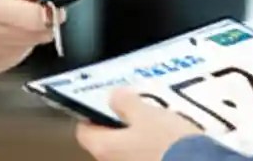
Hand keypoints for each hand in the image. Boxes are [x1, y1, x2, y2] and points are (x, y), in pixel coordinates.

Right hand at [0, 0, 74, 77]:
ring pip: (30, 48)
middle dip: (42, 21)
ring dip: (28, 35)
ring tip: (6, 22)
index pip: (38, 18)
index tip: (54, 4)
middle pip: (39, 35)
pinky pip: (17, 59)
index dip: (53, 11)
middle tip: (29, 9)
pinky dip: (15, 47)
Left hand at [76, 88, 202, 160]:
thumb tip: (114, 97)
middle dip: (119, 126)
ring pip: (127, 153)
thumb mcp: (146, 113)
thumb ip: (125, 103)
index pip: (84, 131)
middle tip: (135, 110)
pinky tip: (168, 141)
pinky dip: (151, 151)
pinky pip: (144, 159)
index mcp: (105, 147)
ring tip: (156, 124)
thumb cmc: (168, 144)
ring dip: (137, 139)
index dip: (92, 115)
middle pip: (107, 142)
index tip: (104, 104)